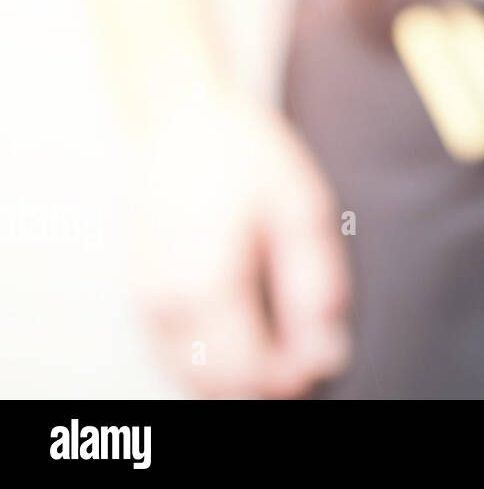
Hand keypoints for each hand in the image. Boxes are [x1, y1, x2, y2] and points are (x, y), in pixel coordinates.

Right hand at [128, 91, 350, 396]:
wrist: (180, 118)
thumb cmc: (245, 157)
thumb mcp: (301, 210)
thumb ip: (314, 285)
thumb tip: (327, 350)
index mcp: (205, 285)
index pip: (248, 372)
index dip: (291, 377)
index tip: (325, 358)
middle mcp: (163, 303)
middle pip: (215, 385)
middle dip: (264, 384)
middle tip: (306, 355)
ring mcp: (142, 301)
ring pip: (186, 377)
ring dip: (234, 379)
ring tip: (280, 347)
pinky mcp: (138, 293)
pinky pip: (170, 354)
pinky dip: (206, 363)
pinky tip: (244, 339)